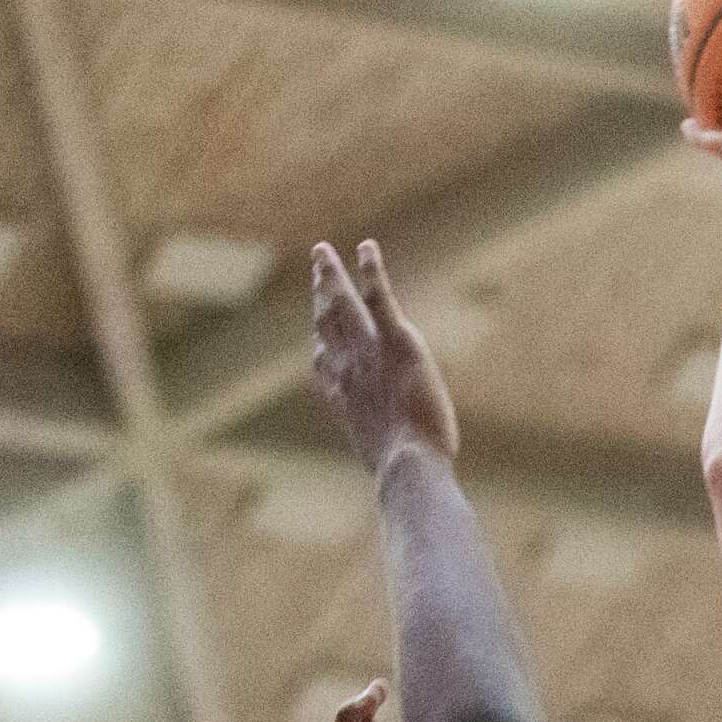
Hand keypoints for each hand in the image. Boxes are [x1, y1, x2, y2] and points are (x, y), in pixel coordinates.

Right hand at [307, 240, 459, 473]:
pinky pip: (379, 297)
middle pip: (325, 324)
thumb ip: (383, 448)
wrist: (408, 465)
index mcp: (341, 397)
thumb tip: (394, 471)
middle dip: (318, 296)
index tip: (317, 341)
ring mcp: (368, 351)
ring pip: (342, 304)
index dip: (319, 348)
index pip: (323, 364)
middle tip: (313, 275)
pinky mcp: (396, 341)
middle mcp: (347, 368)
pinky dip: (370, 270)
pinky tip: (366, 248)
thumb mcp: (384, 460)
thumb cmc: (403, 473)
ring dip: (330, 275)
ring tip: (323, 252)